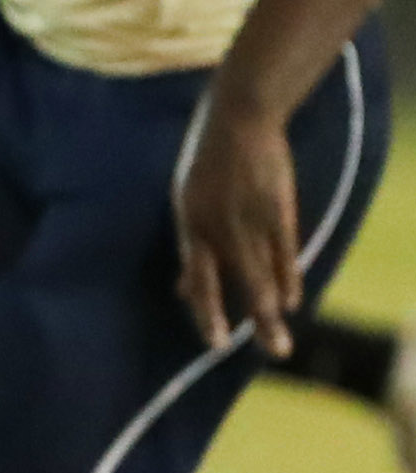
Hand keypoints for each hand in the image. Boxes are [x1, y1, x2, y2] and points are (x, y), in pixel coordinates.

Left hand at [174, 89, 302, 352]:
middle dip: (248, 322)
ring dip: (272, 310)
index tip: (216, 341)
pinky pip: (284, 253)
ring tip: (278, 341)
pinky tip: (292, 302)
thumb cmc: (208, 164)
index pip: (198, 278)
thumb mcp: (186, 200)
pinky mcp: (278, 208)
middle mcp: (217, 226)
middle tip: (263, 353)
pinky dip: (288, 278)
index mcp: (189, 224)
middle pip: (235, 283)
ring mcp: (249, 218)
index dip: (208, 311)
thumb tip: (181, 287)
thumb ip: (189, 245)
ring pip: (263, 274)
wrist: (240, 119)